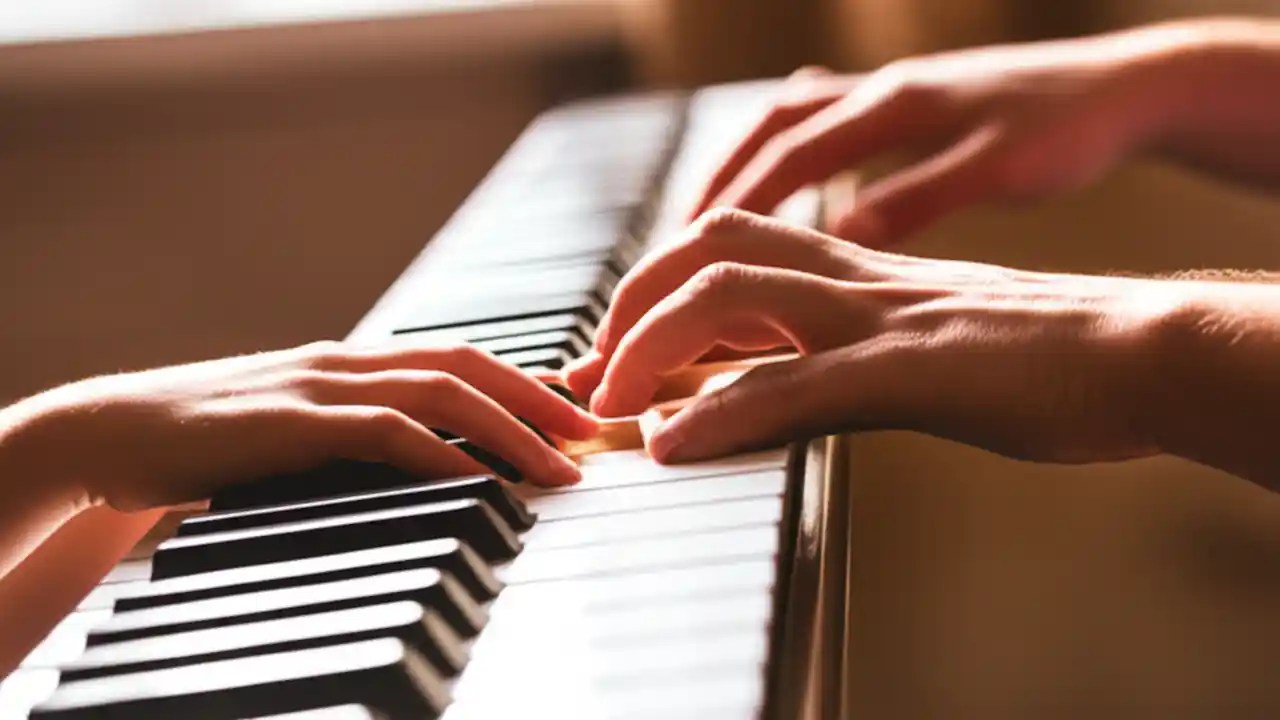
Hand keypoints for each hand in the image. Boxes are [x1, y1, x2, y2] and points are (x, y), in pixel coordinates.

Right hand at [5, 341, 597, 511]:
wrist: (117, 429)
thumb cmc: (216, 437)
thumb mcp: (302, 426)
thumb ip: (362, 431)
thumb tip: (432, 458)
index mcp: (356, 361)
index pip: (461, 359)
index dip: (526, 382)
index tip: (579, 414)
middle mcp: (349, 362)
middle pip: (469, 366)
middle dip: (542, 400)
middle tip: (596, 437)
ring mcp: (320, 387)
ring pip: (440, 393)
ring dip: (510, 431)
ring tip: (560, 468)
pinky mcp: (290, 423)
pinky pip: (382, 431)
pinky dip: (439, 454)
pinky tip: (478, 479)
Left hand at [566, 210, 1180, 464]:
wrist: (1141, 349)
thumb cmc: (1040, 354)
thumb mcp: (923, 340)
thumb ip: (849, 350)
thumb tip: (783, 386)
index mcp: (860, 270)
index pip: (732, 252)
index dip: (653, 293)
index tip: (605, 352)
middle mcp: (856, 279)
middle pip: (710, 249)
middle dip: (631, 303)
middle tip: (590, 373)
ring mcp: (881, 317)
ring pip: (732, 294)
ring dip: (650, 345)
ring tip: (610, 403)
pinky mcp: (912, 369)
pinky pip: (795, 382)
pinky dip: (720, 412)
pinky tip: (672, 445)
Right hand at [689, 32, 1174, 245]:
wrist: (1126, 85)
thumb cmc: (1072, 128)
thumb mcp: (999, 173)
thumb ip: (916, 199)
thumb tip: (839, 234)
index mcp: (897, 105)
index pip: (791, 153)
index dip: (737, 202)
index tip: (692, 251)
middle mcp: (882, 90)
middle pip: (771, 129)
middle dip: (718, 182)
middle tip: (677, 237)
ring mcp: (891, 93)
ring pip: (790, 122)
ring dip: (744, 166)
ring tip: (708, 219)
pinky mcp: (907, 107)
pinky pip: (823, 125)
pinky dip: (786, 157)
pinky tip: (783, 188)